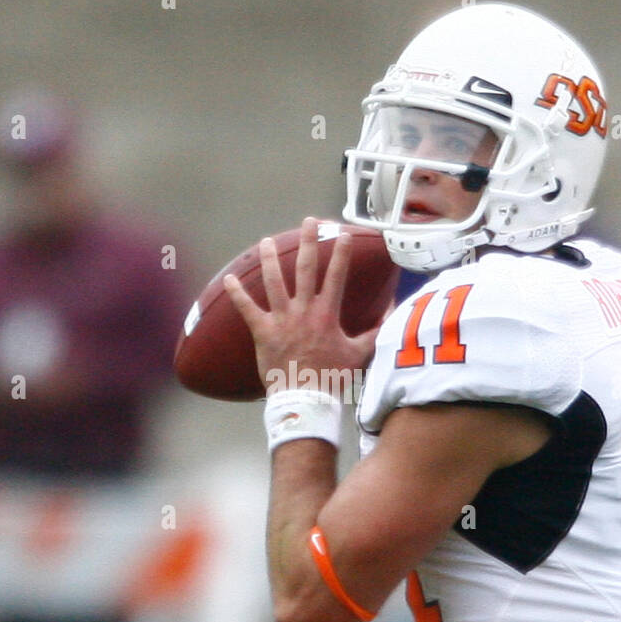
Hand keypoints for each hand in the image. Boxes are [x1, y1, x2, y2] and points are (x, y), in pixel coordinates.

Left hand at [223, 217, 379, 398]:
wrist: (305, 399)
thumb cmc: (332, 377)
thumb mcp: (358, 353)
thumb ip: (374, 332)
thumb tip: (391, 314)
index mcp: (327, 314)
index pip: (336, 275)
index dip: (340, 252)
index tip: (343, 233)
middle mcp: (304, 311)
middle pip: (306, 268)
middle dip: (308, 242)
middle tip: (309, 221)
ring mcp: (282, 320)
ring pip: (274, 281)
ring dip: (270, 259)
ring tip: (267, 240)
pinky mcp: (263, 332)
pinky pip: (247, 309)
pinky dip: (237, 293)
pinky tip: (229, 278)